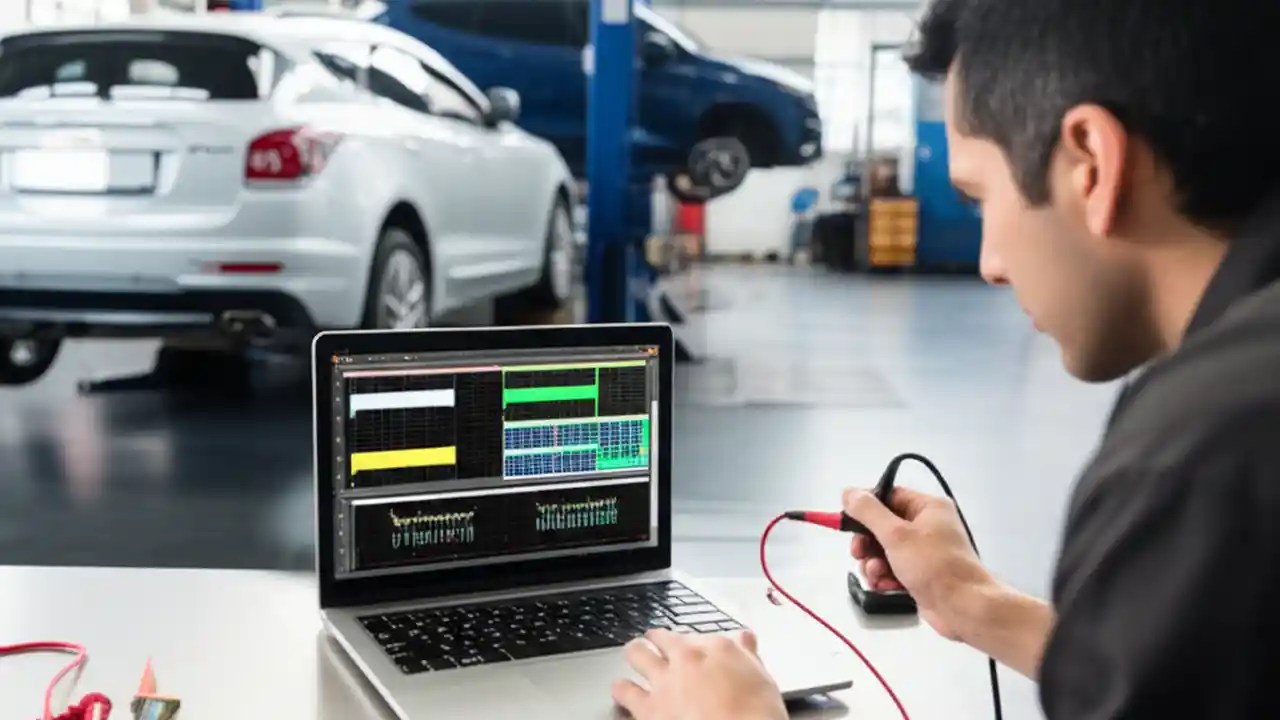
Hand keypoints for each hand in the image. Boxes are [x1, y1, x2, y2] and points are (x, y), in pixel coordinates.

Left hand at [612, 629, 786, 719]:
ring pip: (636, 654)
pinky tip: (621, 693)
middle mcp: (686, 658)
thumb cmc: (756, 716)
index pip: (699, 634)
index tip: (696, 648)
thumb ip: (748, 656)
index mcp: (717, 648)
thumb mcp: (763, 680)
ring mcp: (664, 682)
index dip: (696, 642)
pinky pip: (623, 692)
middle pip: (661, 636)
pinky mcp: (648, 708)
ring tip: (635, 658)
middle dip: (657, 639)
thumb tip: (746, 639)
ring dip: (636, 655)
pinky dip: (621, 691)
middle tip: (656, 643)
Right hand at [843, 487, 995, 641]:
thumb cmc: (934, 565)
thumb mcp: (896, 534)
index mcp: (928, 508)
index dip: (866, 508)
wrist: (964, 608)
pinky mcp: (922, 575)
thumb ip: (868, 512)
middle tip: (859, 554)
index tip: (848, 522)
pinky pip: (894, 569)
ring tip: (877, 575)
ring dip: (874, 563)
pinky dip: (885, 577)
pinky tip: (885, 586)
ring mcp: (925, 552)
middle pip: (883, 526)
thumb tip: (849, 492)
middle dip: (868, 543)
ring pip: (885, 550)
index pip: (889, 497)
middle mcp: (928, 526)